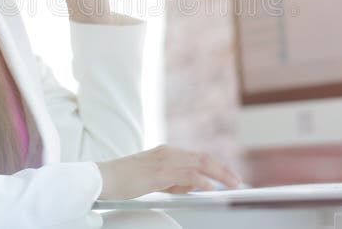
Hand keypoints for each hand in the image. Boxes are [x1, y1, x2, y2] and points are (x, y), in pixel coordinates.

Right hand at [95, 145, 241, 199]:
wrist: (102, 178)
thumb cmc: (124, 180)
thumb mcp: (153, 179)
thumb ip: (173, 182)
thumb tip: (194, 187)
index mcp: (167, 153)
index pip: (198, 157)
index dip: (217, 166)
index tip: (230, 176)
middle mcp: (168, 153)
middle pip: (204, 158)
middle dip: (223, 170)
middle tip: (238, 181)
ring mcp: (163, 161)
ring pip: (199, 164)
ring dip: (219, 174)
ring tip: (232, 184)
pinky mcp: (158, 173)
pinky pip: (185, 175)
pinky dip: (201, 181)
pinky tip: (210, 187)